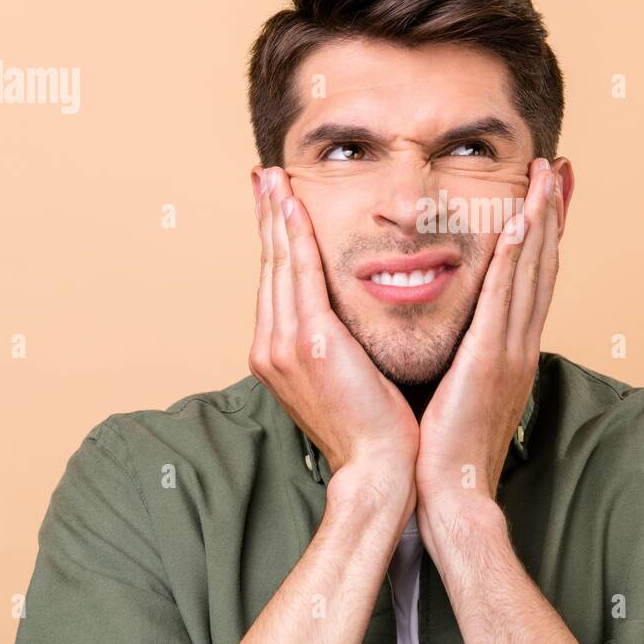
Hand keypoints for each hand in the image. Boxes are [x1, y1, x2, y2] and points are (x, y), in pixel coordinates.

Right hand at [248, 167, 419, 489]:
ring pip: (280, 264)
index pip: (277, 284)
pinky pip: (301, 275)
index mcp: (277, 355)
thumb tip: (343, 322)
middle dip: (267, 218)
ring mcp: (285, 344)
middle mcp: (271, 346)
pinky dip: (297, 237)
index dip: (274, 241)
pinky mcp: (312, 341)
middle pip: (270, 266)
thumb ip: (335, 345)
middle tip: (264, 175)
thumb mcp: (345, 379)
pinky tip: (294, 207)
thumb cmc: (374, 427)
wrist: (379, 468)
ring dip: (276, 216)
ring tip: (274, 179)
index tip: (274, 206)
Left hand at [414, 157, 561, 513]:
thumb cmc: (448, 448)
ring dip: (540, 221)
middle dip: (551, 213)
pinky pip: (504, 301)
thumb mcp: (463, 391)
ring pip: (531, 273)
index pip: (533, 280)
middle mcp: (520, 344)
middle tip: (557, 167)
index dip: (543, 235)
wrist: (452, 493)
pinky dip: (516, 260)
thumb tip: (460, 336)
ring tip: (546, 176)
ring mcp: (510, 351)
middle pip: (543, 265)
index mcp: (512, 350)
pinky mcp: (489, 362)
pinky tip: (518, 226)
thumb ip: (466, 357)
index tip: (547, 195)